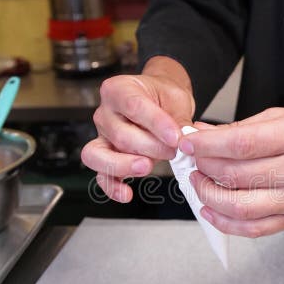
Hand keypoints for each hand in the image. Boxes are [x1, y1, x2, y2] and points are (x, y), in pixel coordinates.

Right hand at [81, 57, 194, 202]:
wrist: (159, 101)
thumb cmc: (163, 97)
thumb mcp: (176, 99)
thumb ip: (178, 120)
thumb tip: (184, 140)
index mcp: (119, 89)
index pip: (133, 106)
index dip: (156, 124)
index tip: (175, 137)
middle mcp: (105, 112)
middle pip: (120, 134)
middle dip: (150, 147)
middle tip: (173, 151)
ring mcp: (102, 136)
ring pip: (100, 155)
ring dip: (125, 165)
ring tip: (146, 167)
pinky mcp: (105, 157)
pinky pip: (101, 175)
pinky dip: (112, 187)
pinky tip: (126, 194)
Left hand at [181, 108, 283, 236]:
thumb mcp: (282, 116)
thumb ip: (240, 128)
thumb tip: (199, 134)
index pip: (242, 144)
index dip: (207, 145)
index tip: (188, 143)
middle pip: (237, 175)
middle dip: (205, 167)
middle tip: (193, 159)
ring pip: (241, 206)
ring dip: (209, 195)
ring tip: (198, 182)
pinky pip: (254, 229)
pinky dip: (225, 222)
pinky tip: (210, 209)